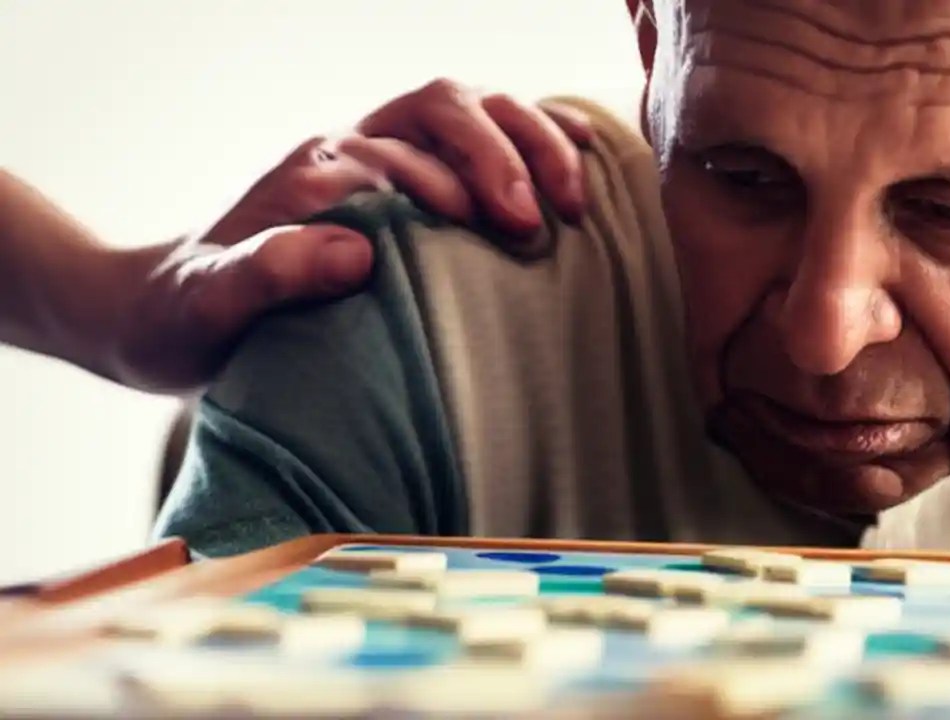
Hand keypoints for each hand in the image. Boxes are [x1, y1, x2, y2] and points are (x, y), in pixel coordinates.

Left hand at [106, 80, 590, 391]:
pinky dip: (539, 138)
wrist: (176, 312)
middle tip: (534, 218)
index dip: (456, 178)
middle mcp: (357, 149)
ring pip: (474, 108)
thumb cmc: (196, 315)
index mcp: (315, 170)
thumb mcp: (210, 304)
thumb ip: (268, 270)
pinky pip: (487, 137)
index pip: (399, 146)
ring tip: (573, 200)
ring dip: (531, 141)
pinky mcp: (418, 184)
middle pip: (445, 106)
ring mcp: (391, 160)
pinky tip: (583, 156)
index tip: (497, 229)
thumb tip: (356, 251)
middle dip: (501, 153)